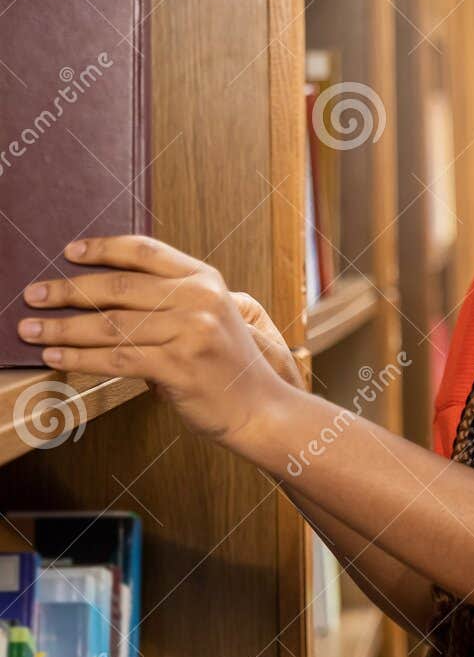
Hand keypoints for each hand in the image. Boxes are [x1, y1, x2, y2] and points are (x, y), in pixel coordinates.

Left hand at [16, 235, 294, 448]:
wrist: (259, 408)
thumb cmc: (225, 365)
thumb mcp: (209, 318)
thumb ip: (167, 303)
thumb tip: (99, 297)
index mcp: (205, 280)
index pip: (144, 252)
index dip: (102, 248)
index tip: (68, 251)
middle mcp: (200, 299)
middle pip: (118, 287)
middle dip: (67, 291)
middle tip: (33, 296)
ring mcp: (192, 332)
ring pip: (110, 325)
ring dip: (62, 329)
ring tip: (30, 329)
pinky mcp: (179, 366)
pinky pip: (116, 358)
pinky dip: (79, 359)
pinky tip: (55, 358)